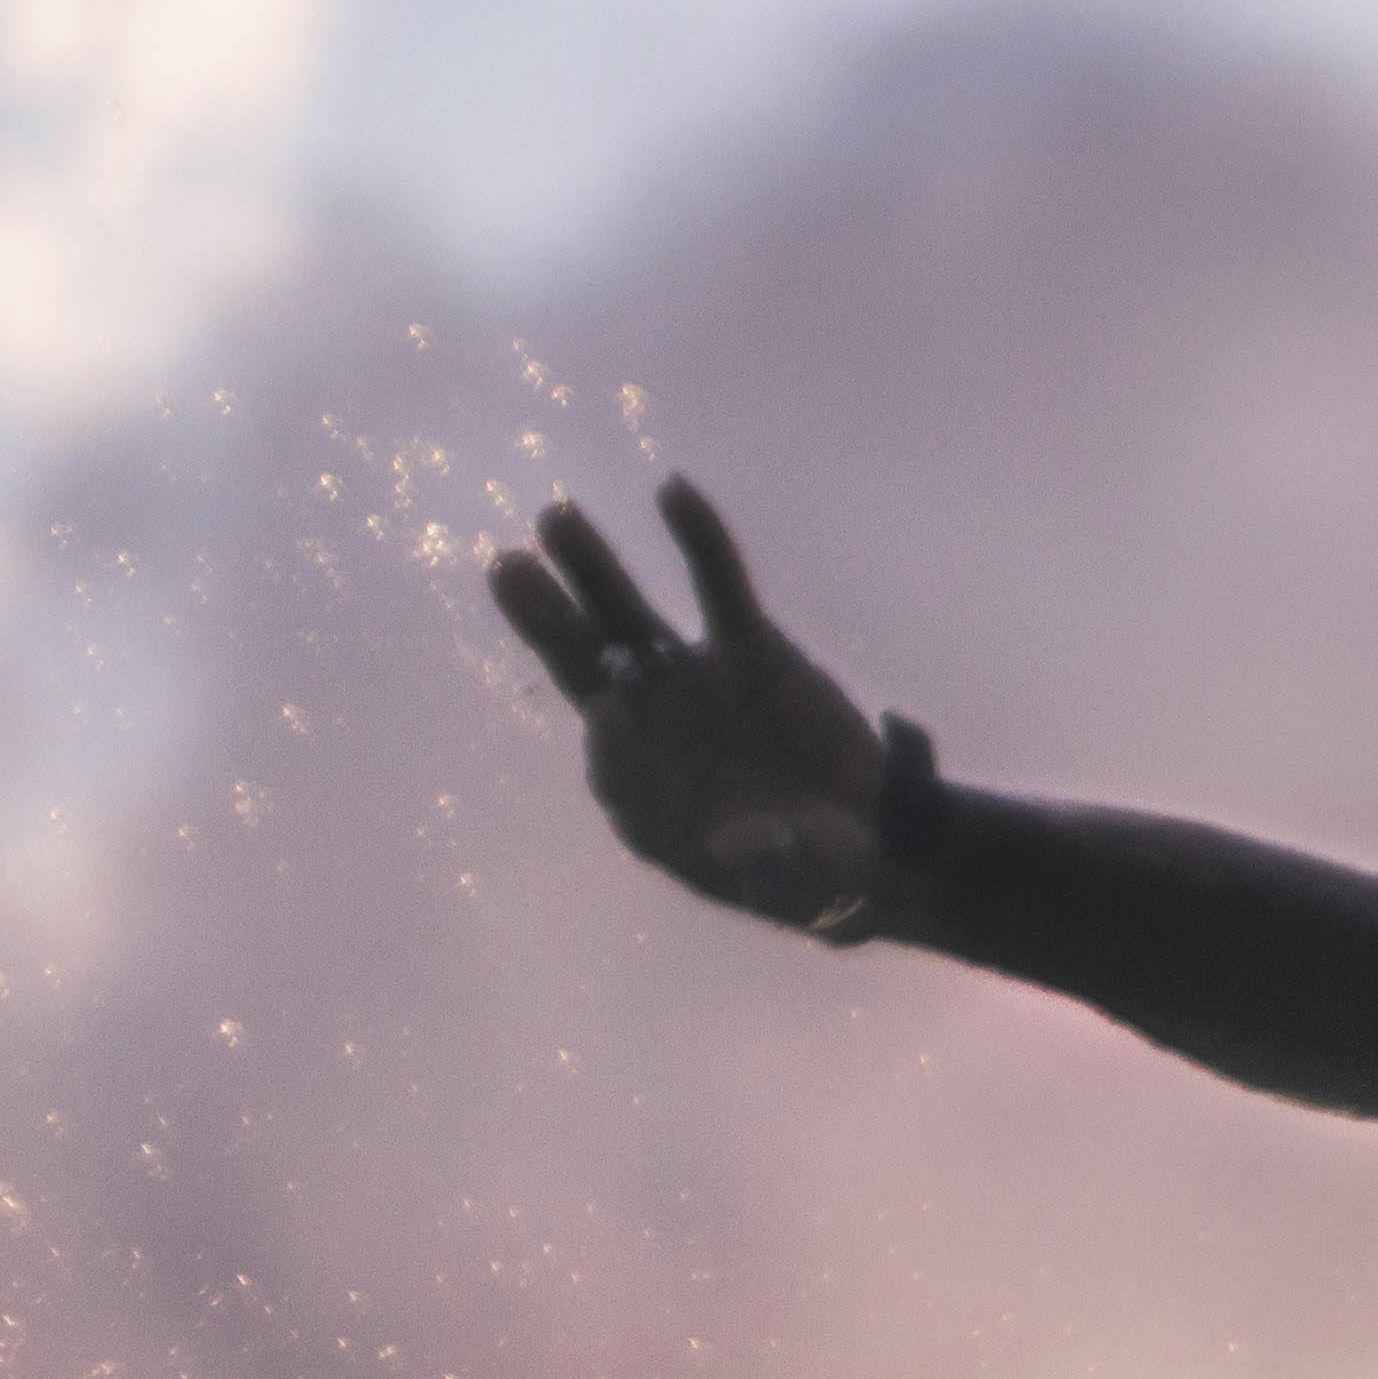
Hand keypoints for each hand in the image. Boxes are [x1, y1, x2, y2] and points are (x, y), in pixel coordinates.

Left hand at [484, 472, 901, 937]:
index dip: (612, 736)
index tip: (610, 714)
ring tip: (557, 520)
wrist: (868, 839)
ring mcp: (694, 682)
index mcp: (644, 798)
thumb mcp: (799, 887)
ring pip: (632, 617)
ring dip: (594, 569)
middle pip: (588, 668)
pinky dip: (698, 541)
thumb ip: (769, 867)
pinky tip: (672, 491)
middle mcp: (652, 730)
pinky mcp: (747, 647)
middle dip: (549, 623)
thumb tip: (740, 843)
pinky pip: (718, 585)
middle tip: (508, 573)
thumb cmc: (811, 876)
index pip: (614, 758)